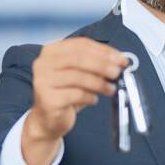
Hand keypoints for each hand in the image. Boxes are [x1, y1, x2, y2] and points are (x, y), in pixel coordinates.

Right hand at [22, 37, 127, 164]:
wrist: (48, 120)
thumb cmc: (66, 94)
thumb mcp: (80, 75)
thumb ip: (95, 65)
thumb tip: (119, 62)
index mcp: (51, 51)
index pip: (81, 44)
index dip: (104, 51)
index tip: (120, 59)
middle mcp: (43, 63)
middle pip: (79, 58)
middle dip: (102, 65)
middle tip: (117, 72)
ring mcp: (43, 81)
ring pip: (78, 77)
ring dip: (100, 83)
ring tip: (111, 89)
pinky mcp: (48, 99)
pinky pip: (76, 95)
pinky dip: (90, 97)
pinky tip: (94, 100)